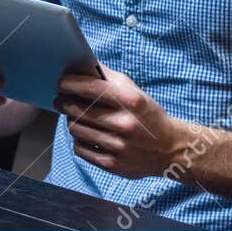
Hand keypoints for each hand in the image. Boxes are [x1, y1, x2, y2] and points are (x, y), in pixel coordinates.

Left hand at [55, 64, 191, 178]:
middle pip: (78, 109)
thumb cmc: (147, 114)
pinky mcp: (113, 165)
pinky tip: (86, 134)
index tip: (61, 83)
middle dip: (65, 102)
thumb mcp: (133, 91)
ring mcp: (119, 147)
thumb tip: (79, 65)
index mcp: (131, 101)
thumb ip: (106, 76)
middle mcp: (125, 124)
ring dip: (71, 120)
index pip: (90, 88)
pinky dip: (78, 139)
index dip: (70, 83)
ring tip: (77, 116)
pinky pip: (79, 148)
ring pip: (75, 129)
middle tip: (62, 99)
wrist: (171, 149)